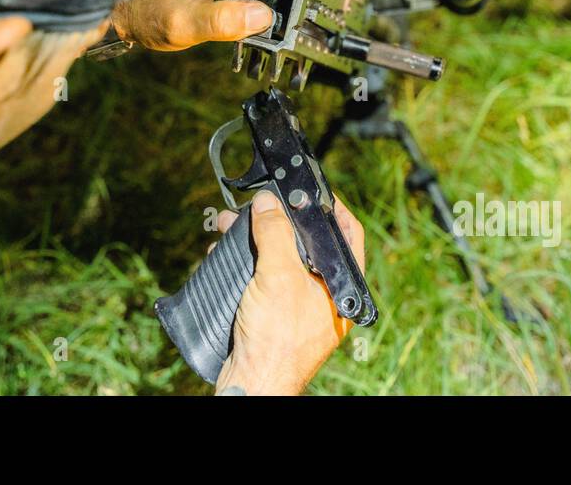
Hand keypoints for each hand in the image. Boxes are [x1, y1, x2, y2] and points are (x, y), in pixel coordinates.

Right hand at [214, 191, 365, 395]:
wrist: (253, 382)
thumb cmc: (277, 340)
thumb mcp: (278, 276)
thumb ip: (276, 233)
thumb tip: (269, 202)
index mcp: (340, 285)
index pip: (347, 233)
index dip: (331, 206)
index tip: (310, 188)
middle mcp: (323, 293)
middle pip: (306, 243)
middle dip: (277, 220)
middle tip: (257, 205)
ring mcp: (298, 304)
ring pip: (279, 258)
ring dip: (254, 239)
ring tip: (229, 225)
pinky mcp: (273, 312)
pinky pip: (261, 278)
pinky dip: (244, 263)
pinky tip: (223, 254)